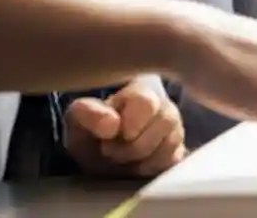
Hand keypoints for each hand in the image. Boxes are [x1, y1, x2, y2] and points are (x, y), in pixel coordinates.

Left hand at [64, 77, 186, 175]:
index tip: (109, 136)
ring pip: (172, 143)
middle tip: (112, 151)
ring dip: (143, 159)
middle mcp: (165, 103)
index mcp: (140, 87)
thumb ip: (88, 114)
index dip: (129, 123)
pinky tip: (137, 165)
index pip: (147, 100)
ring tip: (124, 159)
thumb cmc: (91, 129)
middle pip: (166, 121)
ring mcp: (175, 127)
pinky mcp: (179, 150)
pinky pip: (175, 160)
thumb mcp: (77, 119)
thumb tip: (112, 125)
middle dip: (133, 146)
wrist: (99, 153)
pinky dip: (153, 168)